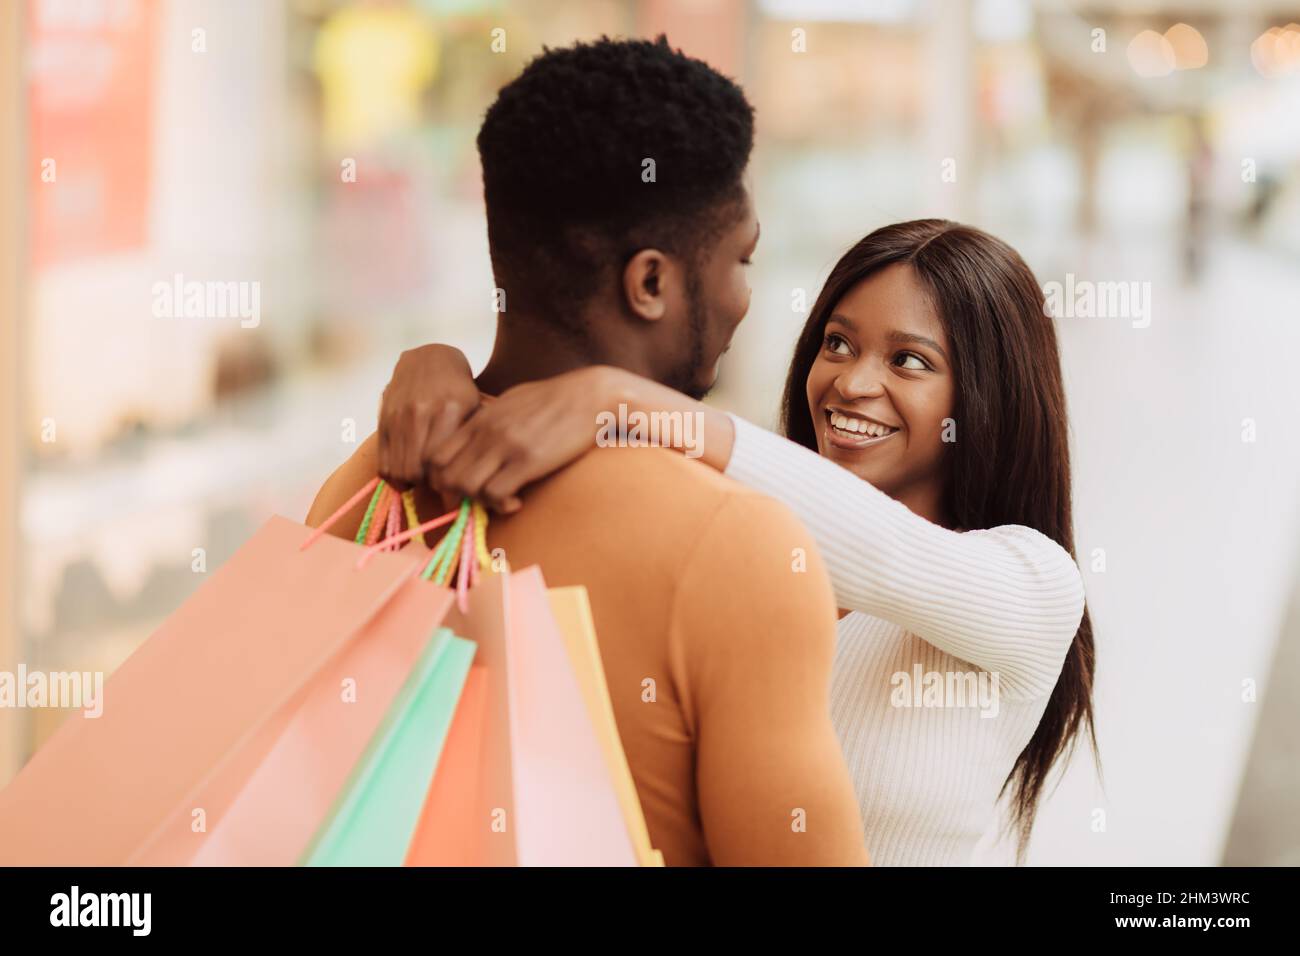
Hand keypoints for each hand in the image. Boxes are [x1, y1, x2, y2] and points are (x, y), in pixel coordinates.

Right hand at [377, 345, 479, 490]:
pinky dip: (393, 476)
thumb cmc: (458, 389)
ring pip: (398, 470)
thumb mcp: (474, 407)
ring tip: (422, 480)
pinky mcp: (383, 420)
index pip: (441, 463)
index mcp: (449, 410)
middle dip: (427, 486)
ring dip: (410, 483)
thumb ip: (469, 439)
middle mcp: (421, 412)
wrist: (429, 358)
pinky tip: (407, 473)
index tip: (453, 486)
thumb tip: (469, 481)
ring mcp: (398, 416)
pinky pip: (383, 463)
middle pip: (416, 471)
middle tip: (437, 486)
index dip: (446, 483)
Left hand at [429, 366, 617, 512]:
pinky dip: (501, 505)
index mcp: (480, 419)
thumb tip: (478, 438)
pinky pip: (496, 494)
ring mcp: (505, 446)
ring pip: (465, 487)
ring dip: (478, 502)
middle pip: (444, 476)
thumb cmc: (556, 400)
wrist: (592, 396)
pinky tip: (516, 502)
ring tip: (500, 501)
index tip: (462, 487)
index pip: (435, 456)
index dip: (442, 478)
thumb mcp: (513, 402)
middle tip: (478, 500)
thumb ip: (490, 420)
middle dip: (455, 496)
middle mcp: (486, 432)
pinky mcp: (528, 460)